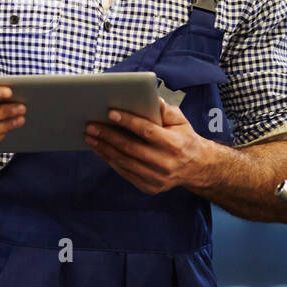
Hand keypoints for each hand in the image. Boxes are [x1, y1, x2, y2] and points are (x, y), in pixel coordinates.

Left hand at [83, 97, 208, 193]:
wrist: (196, 168)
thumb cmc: (184, 138)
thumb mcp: (181, 121)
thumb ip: (166, 111)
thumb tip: (152, 99)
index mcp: (174, 144)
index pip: (147, 131)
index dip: (128, 121)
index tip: (110, 113)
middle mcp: (165, 163)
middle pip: (130, 148)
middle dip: (108, 136)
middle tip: (90, 126)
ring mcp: (157, 178)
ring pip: (125, 162)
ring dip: (104, 149)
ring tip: (90, 137)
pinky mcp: (150, 187)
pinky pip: (126, 173)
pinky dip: (111, 161)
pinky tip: (100, 150)